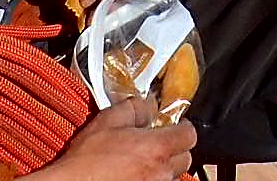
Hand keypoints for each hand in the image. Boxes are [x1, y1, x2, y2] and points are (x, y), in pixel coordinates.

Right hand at [26, 97, 194, 180]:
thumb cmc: (87, 161)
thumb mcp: (108, 121)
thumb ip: (134, 107)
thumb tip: (148, 103)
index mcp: (157, 148)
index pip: (189, 134)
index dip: (181, 127)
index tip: (173, 124)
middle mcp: (161, 172)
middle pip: (185, 157)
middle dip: (173, 149)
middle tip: (155, 143)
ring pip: (171, 175)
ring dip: (162, 167)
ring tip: (140, 162)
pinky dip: (151, 179)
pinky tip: (132, 174)